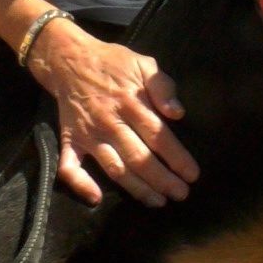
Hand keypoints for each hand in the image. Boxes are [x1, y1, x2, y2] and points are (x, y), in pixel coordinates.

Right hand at [29, 19, 198, 206]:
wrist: (70, 60)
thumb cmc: (113, 63)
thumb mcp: (143, 64)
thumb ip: (163, 86)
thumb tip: (178, 113)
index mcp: (131, 103)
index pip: (159, 136)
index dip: (177, 158)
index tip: (192, 175)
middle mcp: (111, 122)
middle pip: (139, 157)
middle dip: (162, 179)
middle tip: (181, 194)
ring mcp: (89, 134)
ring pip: (114, 168)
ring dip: (136, 188)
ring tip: (158, 202)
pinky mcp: (70, 141)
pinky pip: (70, 167)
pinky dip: (79, 184)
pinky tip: (95, 199)